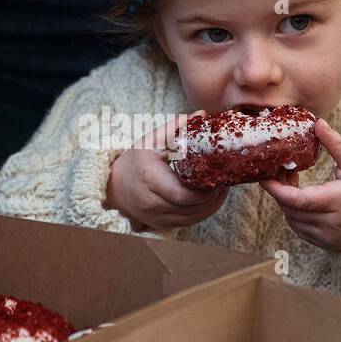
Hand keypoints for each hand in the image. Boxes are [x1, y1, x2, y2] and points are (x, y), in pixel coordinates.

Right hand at [103, 111, 227, 231]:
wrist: (114, 185)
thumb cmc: (136, 160)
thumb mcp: (152, 141)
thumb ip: (176, 128)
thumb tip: (201, 115)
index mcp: (150, 180)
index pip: (184, 194)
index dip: (205, 190)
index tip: (218, 176)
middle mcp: (152, 204)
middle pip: (192, 208)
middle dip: (213, 196)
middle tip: (225, 179)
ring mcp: (156, 218)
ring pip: (194, 217)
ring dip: (212, 205)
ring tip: (221, 187)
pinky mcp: (162, 225)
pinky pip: (189, 222)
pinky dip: (203, 211)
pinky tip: (210, 198)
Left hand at [259, 119, 340, 251]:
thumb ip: (336, 144)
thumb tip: (317, 122)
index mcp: (338, 200)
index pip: (297, 199)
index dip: (276, 189)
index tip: (265, 177)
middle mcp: (331, 223)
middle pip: (290, 208)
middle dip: (280, 190)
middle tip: (280, 171)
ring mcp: (327, 237)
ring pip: (292, 220)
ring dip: (286, 202)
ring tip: (292, 182)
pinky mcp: (326, 244)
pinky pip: (299, 229)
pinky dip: (294, 214)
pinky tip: (300, 199)